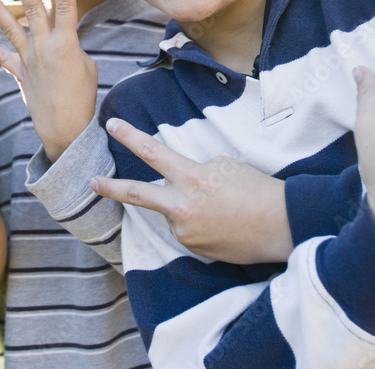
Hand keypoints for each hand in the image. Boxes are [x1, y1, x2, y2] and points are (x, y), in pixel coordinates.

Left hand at [0, 0, 97, 160]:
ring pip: (10, 28)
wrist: (64, 126)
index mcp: (66, 44)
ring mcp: (28, 59)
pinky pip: (3, 59)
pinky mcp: (19, 73)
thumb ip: (72, 47)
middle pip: (33, 9)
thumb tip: (61, 42)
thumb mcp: (86, 67)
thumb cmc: (82, 97)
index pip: (66, 6)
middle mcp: (44, 47)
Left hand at [90, 118, 292, 263]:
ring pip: (173, 212)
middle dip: (111, 187)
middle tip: (92, 182)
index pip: (152, 152)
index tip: (111, 125)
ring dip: (186, 206)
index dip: (129, 136)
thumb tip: (181, 183)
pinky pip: (187, 230)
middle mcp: (181, 207)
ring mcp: (185, 231)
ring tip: (222, 207)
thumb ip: (194, 170)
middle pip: (137, 194)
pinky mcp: (193, 249)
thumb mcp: (223, 165)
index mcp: (191, 178)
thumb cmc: (258, 190)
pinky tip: (223, 223)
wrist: (282, 227)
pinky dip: (199, 223)